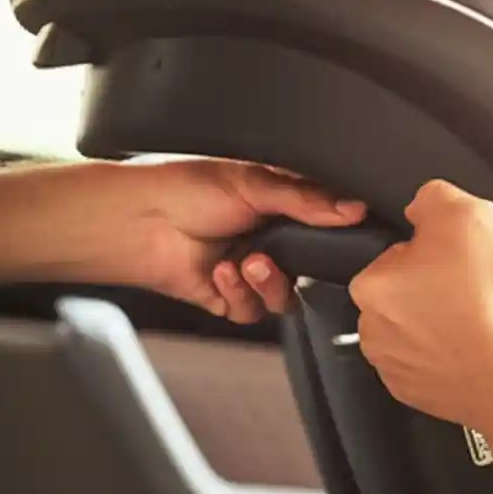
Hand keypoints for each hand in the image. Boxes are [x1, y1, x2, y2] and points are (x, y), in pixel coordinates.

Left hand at [126, 158, 365, 322]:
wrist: (138, 221)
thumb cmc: (185, 189)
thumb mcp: (256, 183)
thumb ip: (308, 199)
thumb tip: (354, 207)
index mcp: (279, 209)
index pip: (324, 228)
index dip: (334, 236)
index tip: (341, 234)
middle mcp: (269, 242)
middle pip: (310, 270)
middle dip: (300, 266)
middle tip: (281, 252)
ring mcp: (249, 273)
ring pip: (284, 297)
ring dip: (268, 283)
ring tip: (249, 263)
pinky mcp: (228, 299)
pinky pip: (252, 311)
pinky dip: (240, 294)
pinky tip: (222, 273)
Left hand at [350, 180, 492, 441]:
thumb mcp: (475, 216)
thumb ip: (434, 198)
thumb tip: (423, 204)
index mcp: (373, 283)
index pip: (401, 247)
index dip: (441, 247)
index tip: (467, 259)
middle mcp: (374, 328)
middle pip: (410, 287)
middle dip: (443, 283)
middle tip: (482, 286)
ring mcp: (399, 365)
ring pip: (424, 324)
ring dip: (450, 317)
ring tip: (488, 318)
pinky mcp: (423, 392)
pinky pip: (437, 358)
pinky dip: (458, 350)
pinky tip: (485, 344)